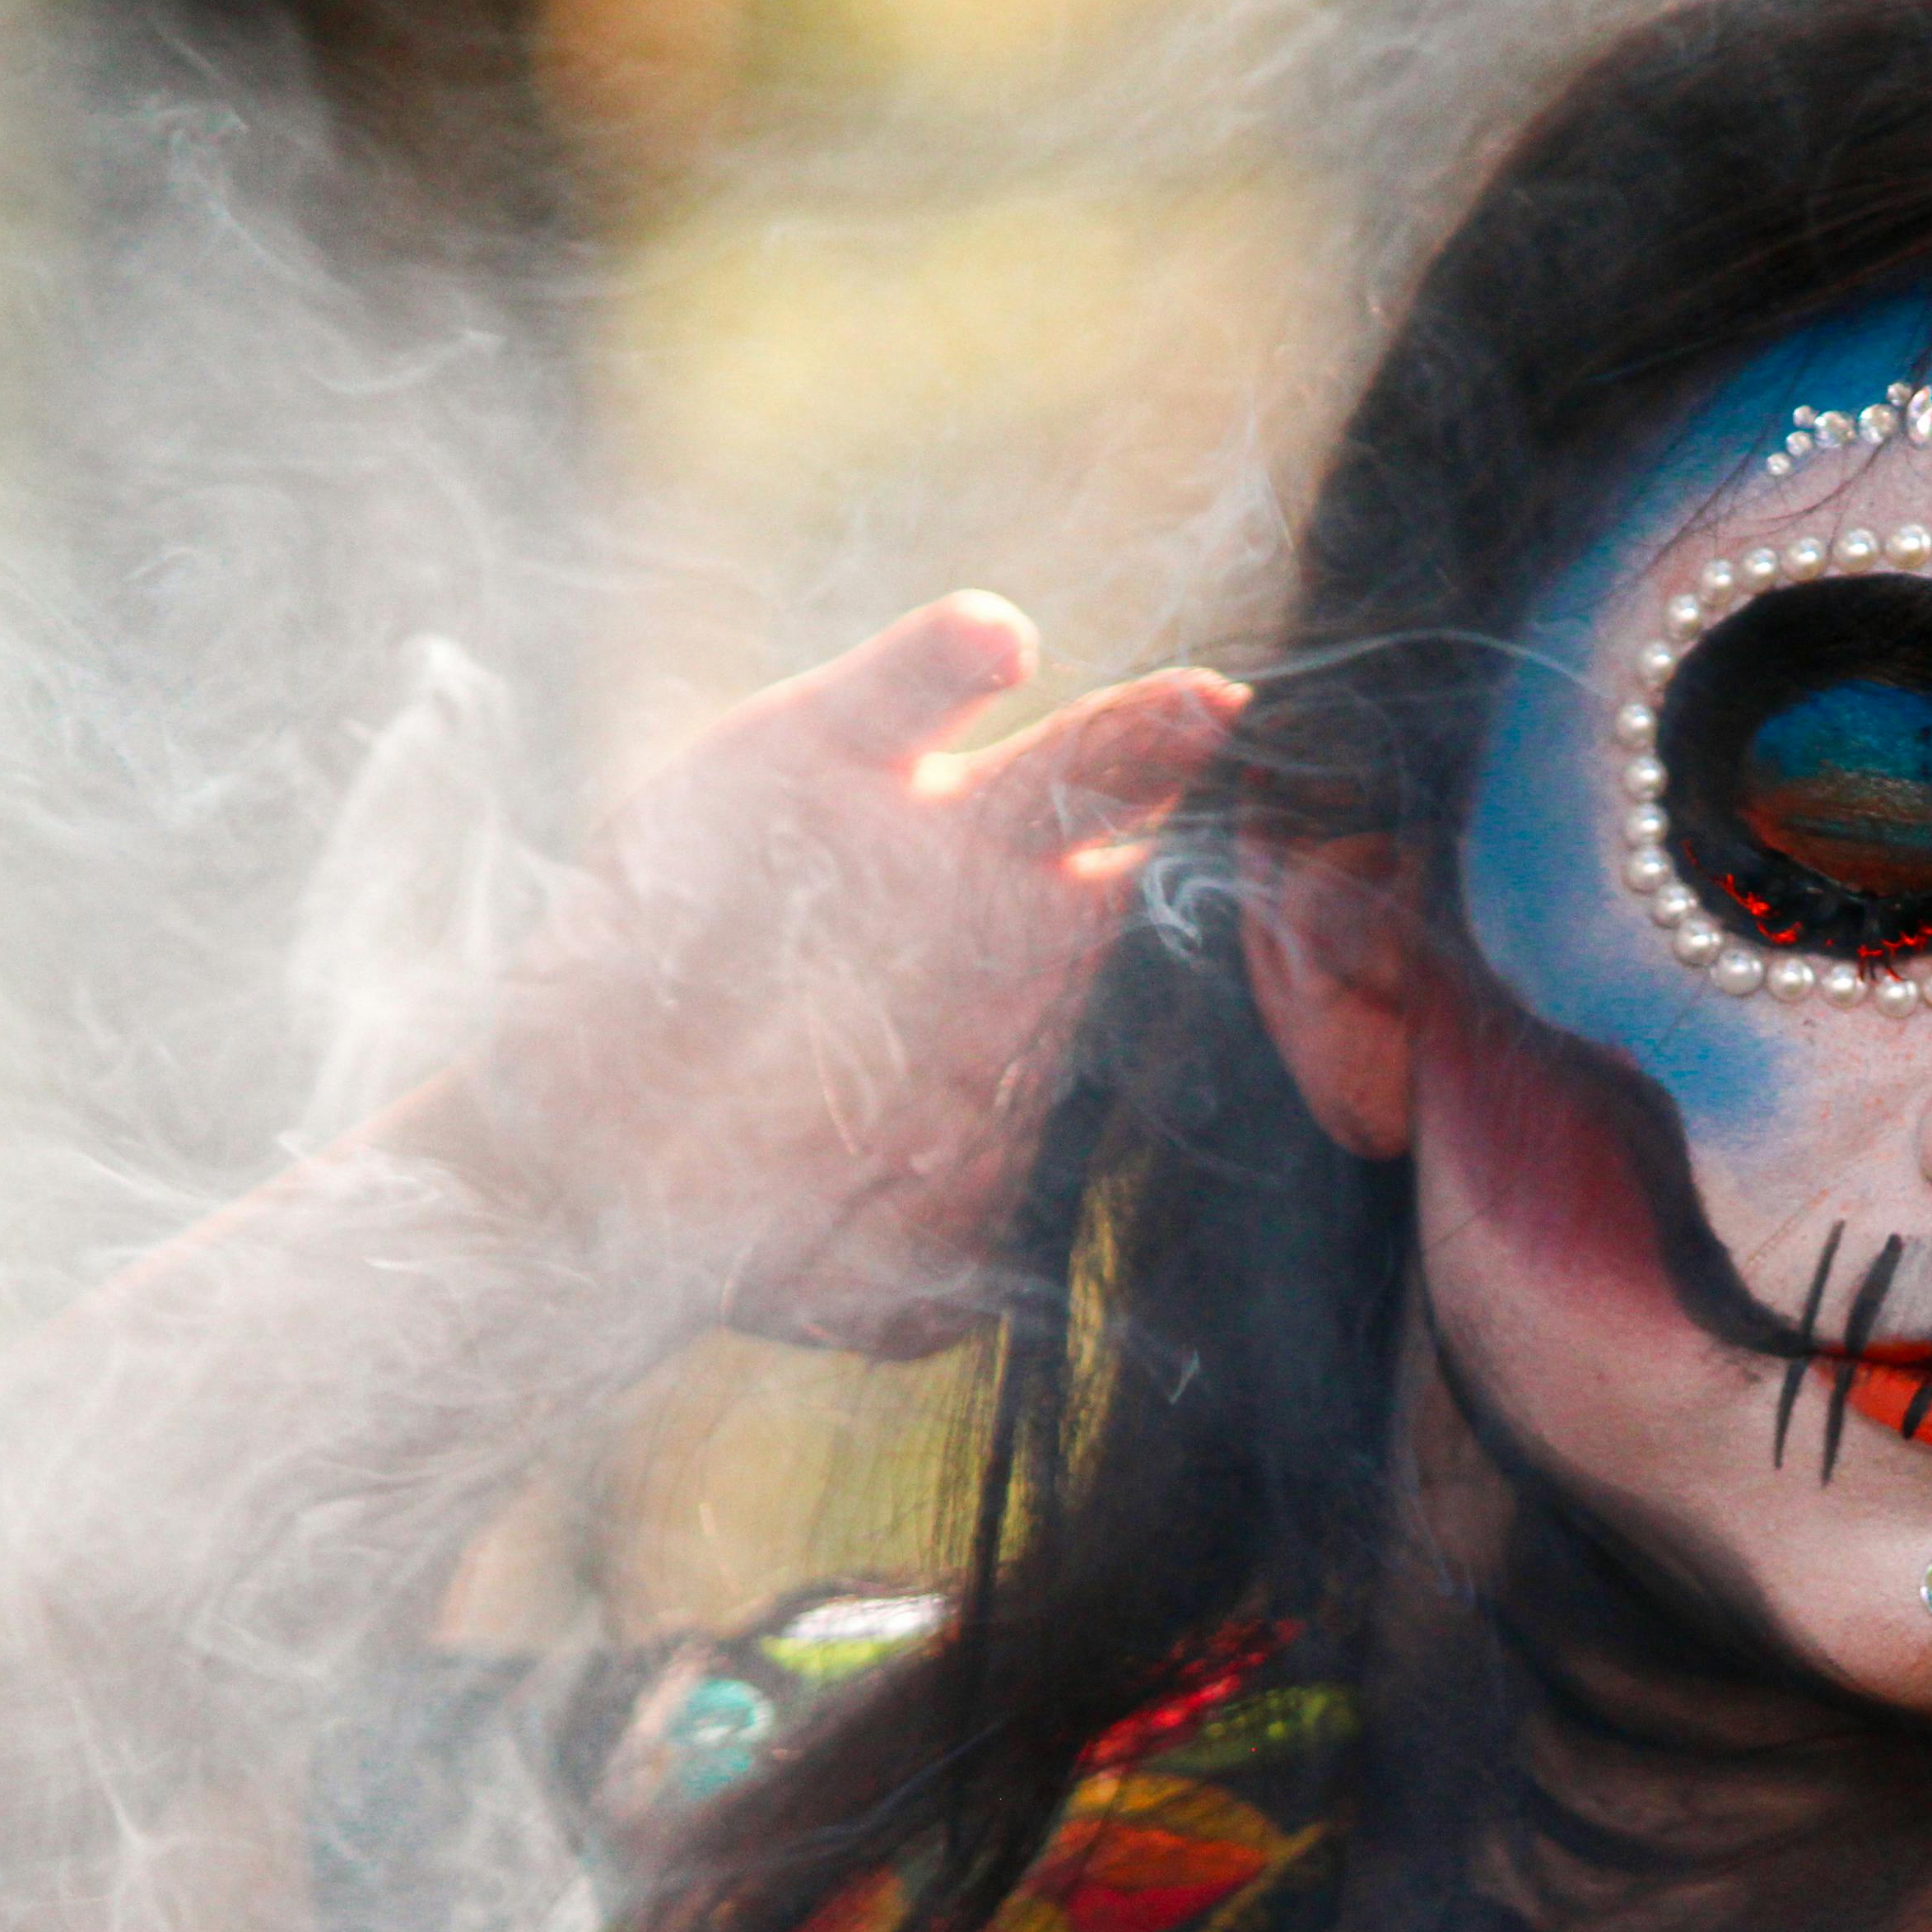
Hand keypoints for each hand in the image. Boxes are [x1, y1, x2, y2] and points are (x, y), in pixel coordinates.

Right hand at [425, 593, 1242, 1353]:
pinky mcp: (814, 751)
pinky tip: (996, 649)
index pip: (1190, 956)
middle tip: (1314, 797)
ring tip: (1205, 707)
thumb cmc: (750, 1221)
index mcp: (1048, 1004)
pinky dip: (950, 657)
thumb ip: (986, 1257)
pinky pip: (905, 689)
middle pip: (1161, 841)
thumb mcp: (891, 1276)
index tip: (1349, 940)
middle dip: (1246, 819)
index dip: (1272, 944)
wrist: (582, 1168)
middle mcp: (1004, 898)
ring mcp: (922, 821)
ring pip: (1068, 756)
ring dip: (1142, 731)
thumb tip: (1078, 1282)